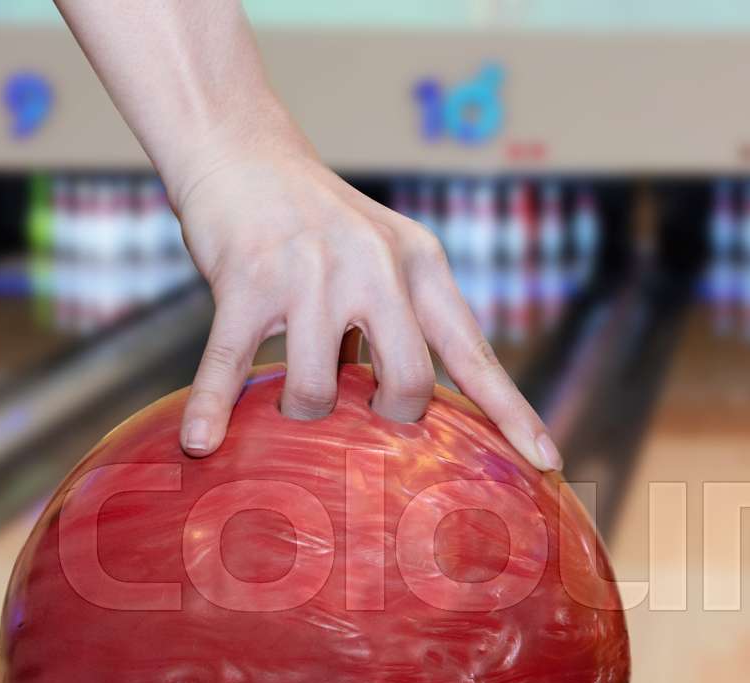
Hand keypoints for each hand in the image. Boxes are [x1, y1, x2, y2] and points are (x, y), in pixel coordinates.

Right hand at [171, 139, 560, 470]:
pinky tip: (201, 443)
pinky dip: (215, 408)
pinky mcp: (245, 281)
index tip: (548, 462)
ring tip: (289, 393)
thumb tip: (409, 416)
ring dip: (302, 408)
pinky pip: (230, 365)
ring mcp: (310, 274)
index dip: (512, 414)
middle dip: (387, 417)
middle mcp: (375, 268)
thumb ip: (405, 326)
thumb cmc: (320, 224)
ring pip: (318, 390)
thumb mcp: (384, 259)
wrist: (242, 151)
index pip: (475, 354)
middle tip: (362, 411)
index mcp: (422, 266)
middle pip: (408, 386)